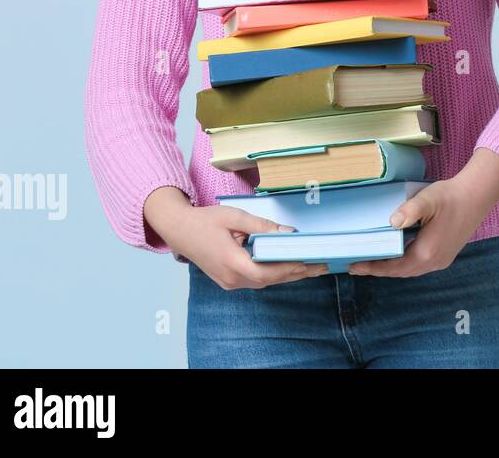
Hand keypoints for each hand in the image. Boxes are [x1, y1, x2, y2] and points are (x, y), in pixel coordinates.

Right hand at [143, 186, 329, 289]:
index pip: (266, 271)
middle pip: (269, 279)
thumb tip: (288, 232)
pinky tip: (289, 267)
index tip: (309, 262)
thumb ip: (262, 226)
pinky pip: (256, 280)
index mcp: (231, 262)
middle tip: (320, 266)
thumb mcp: (235, 217)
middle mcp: (230, 278)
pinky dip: (274, 274)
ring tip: (311, 267)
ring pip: (264, 281)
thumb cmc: (204, 221)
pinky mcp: (228, 280)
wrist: (178, 230)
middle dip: (296, 273)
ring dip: (287, 275)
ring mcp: (228, 282)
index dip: (289, 268)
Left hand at [349, 148, 498, 277]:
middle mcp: (435, 261)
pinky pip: (419, 266)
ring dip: (392, 268)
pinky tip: (397, 254)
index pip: (393, 267)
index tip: (354, 267)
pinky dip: (404, 264)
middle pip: (401, 272)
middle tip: (358, 266)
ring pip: (410, 270)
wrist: (478, 195)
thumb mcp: (428, 199)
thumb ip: (410, 210)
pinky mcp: (446, 255)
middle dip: (379, 270)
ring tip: (373, 262)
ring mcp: (442, 260)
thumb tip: (393, 222)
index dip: (372, 268)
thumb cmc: (451, 196)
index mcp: (427, 252)